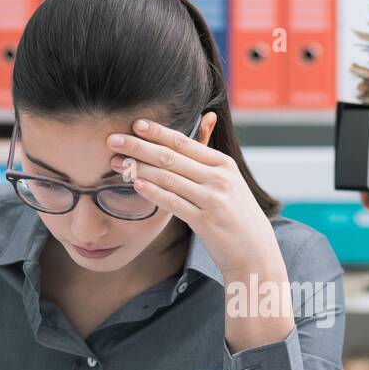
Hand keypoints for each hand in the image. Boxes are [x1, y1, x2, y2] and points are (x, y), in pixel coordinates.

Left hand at [108, 115, 282, 277]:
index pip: (184, 142)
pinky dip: (153, 193)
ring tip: (117, 163)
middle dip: (139, 146)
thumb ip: (210, 157)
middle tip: (113, 139)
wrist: (255, 253)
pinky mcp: (206, 222)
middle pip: (171, 156)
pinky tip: (136, 185)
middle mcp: (220, 178)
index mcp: (224, 164)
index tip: (135, 124)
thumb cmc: (237, 216)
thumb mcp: (230, 182)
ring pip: (168, 178)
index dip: (158, 132)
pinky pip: (173, 203)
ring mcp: (213, 200)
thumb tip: (207, 116)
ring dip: (139, 168)